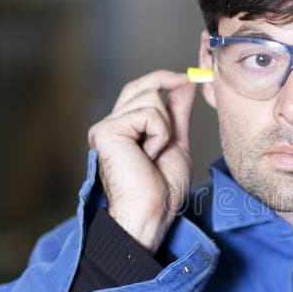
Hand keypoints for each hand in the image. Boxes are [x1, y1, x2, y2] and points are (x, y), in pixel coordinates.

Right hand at [87, 70, 196, 252]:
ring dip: (165, 128)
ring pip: (150, 98)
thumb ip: (177, 113)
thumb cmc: (162, 190)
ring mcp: (105, 127)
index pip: (139, 89)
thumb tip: (184, 84)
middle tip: (170, 138)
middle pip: (144, 87)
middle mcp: (110, 125)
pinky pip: (148, 114)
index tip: (187, 78)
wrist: (151, 213)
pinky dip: (159, 135)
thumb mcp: (176, 143)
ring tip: (153, 155)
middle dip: (167, 109)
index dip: (162, 79)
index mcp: (124, 129)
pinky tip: (148, 156)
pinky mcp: (106, 131)